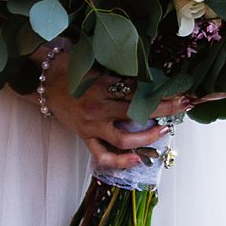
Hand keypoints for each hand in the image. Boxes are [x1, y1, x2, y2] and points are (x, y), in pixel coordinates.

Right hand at [38, 50, 191, 171]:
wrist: (43, 79)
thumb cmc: (71, 67)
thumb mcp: (97, 64)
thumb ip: (120, 74)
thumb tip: (151, 79)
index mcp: (102, 86)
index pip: (139, 91)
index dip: (162, 92)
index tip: (180, 91)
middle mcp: (98, 108)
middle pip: (138, 112)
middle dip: (165, 110)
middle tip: (183, 106)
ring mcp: (91, 126)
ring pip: (124, 140)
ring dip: (148, 137)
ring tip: (164, 130)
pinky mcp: (85, 137)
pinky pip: (103, 155)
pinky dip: (121, 161)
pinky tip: (138, 158)